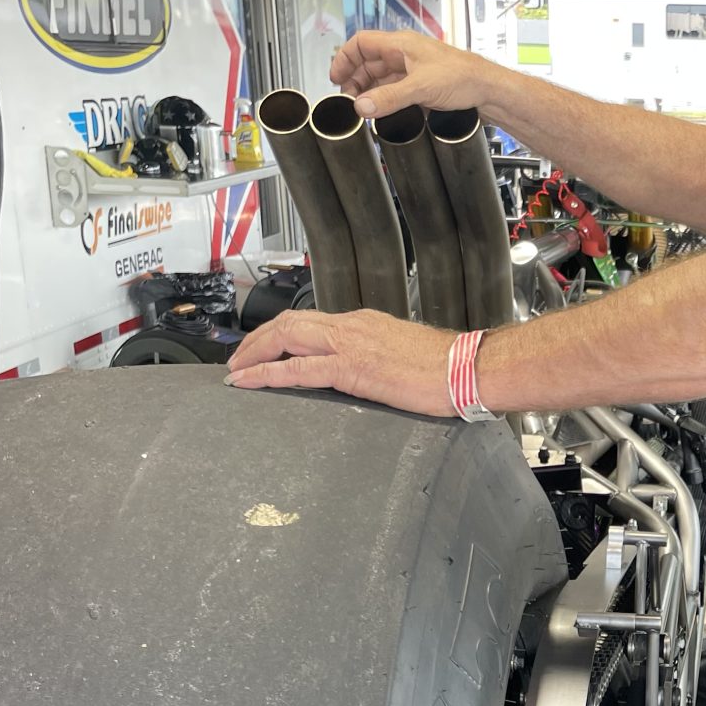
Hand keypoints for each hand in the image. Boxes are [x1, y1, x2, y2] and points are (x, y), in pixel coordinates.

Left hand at [226, 309, 454, 416]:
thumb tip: (365, 373)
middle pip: (290, 323)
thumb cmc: (448, 367)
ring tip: (237, 372)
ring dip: (255, 354)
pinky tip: (250, 382)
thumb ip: (377, 359)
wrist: (468, 368)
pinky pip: (298, 369)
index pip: (312, 323)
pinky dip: (267, 374)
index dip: (281, 334)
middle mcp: (352, 327)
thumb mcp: (403, 355)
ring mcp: (350, 345)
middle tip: (239, 359)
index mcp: (364, 323)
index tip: (266, 349)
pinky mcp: (352, 368)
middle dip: (258, 340)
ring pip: (286, 338)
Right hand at [329, 28, 483, 119]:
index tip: (335, 78)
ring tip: (362, 109)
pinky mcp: (421, 86)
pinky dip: (384, 101)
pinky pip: (395, 91)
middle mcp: (404, 54)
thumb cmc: (462, 77)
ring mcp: (412, 71)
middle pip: (368, 63)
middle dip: (355, 80)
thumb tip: (360, 106)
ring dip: (369, 93)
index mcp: (401, 44)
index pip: (362, 43)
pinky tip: (381, 113)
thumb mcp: (420, 88)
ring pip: (381, 79)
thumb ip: (389, 98)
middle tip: (347, 100)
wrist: (487, 90)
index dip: (345, 58)